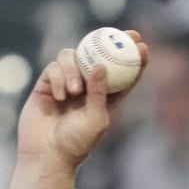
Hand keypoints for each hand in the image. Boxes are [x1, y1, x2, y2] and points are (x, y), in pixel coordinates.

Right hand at [17, 31, 149, 168]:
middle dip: (110, 42)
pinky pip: (53, 67)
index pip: (122, 73)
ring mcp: (66, 83)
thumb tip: (101, 65)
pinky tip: (59, 96)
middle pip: (98, 56)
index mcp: (105, 98)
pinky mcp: (47, 84)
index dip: (133, 58)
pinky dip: (58, 78)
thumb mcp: (96, 119)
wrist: (46, 154)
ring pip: (72, 57)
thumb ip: (99, 93)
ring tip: (74, 91)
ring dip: (74, 69)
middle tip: (119, 34)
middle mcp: (86, 87)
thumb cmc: (76, 143)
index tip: (141, 45)